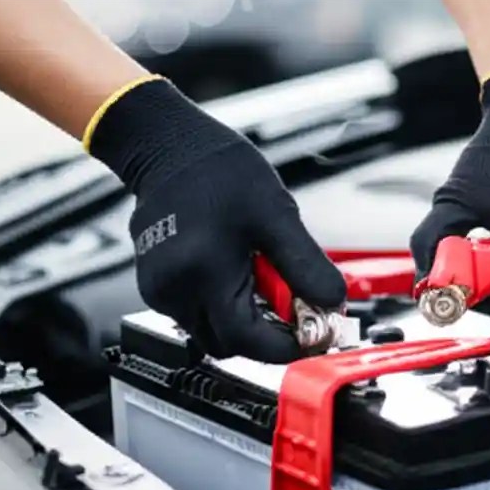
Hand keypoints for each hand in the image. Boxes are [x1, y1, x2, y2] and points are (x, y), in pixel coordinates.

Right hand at [89, 78, 344, 361]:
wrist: (171, 146)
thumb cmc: (220, 172)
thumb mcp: (278, 216)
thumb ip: (306, 267)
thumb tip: (333, 304)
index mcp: (204, 274)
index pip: (250, 342)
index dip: (286, 344)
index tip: (311, 331)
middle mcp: (174, 290)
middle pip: (231, 344)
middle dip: (266, 332)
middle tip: (290, 300)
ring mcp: (160, 289)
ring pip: (212, 332)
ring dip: (244, 319)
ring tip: (259, 275)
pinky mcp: (156, 284)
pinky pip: (196, 314)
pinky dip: (223, 305)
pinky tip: (236, 271)